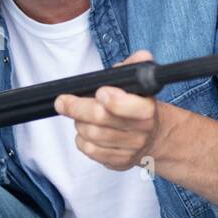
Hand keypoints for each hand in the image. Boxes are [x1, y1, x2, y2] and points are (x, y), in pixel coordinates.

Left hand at [54, 50, 161, 171]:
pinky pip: (90, 151)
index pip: (127, 106)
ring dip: (79, 123)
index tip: (99, 91)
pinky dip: (82, 140)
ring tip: (81, 116)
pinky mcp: (119, 162)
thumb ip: (135, 67)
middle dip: (77, 108)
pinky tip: (87, 132)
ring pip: (91, 136)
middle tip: (63, 101)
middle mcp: (141, 132)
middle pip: (100, 120)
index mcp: (147, 110)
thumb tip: (142, 56)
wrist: (155, 137)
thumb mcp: (140, 85)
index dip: (111, 99)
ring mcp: (130, 150)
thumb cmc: (139, 105)